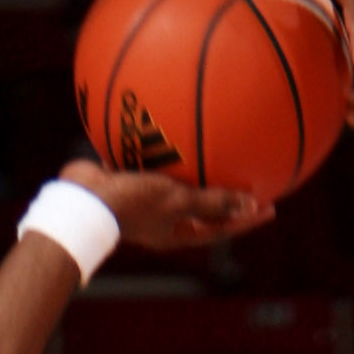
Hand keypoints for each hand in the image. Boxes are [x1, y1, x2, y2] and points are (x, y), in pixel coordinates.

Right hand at [55, 162, 271, 251]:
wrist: (82, 197)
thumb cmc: (132, 202)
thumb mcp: (178, 200)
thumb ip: (213, 200)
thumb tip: (251, 204)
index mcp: (179, 231)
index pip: (222, 227)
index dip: (247, 218)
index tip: (271, 207)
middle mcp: (165, 218)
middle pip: (203, 206)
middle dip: (224, 193)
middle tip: (249, 176)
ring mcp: (146, 198)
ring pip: (178, 181)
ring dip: (195, 167)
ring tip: (215, 146)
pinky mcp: (129, 177)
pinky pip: (154, 161)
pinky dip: (166, 147)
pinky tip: (173, 123)